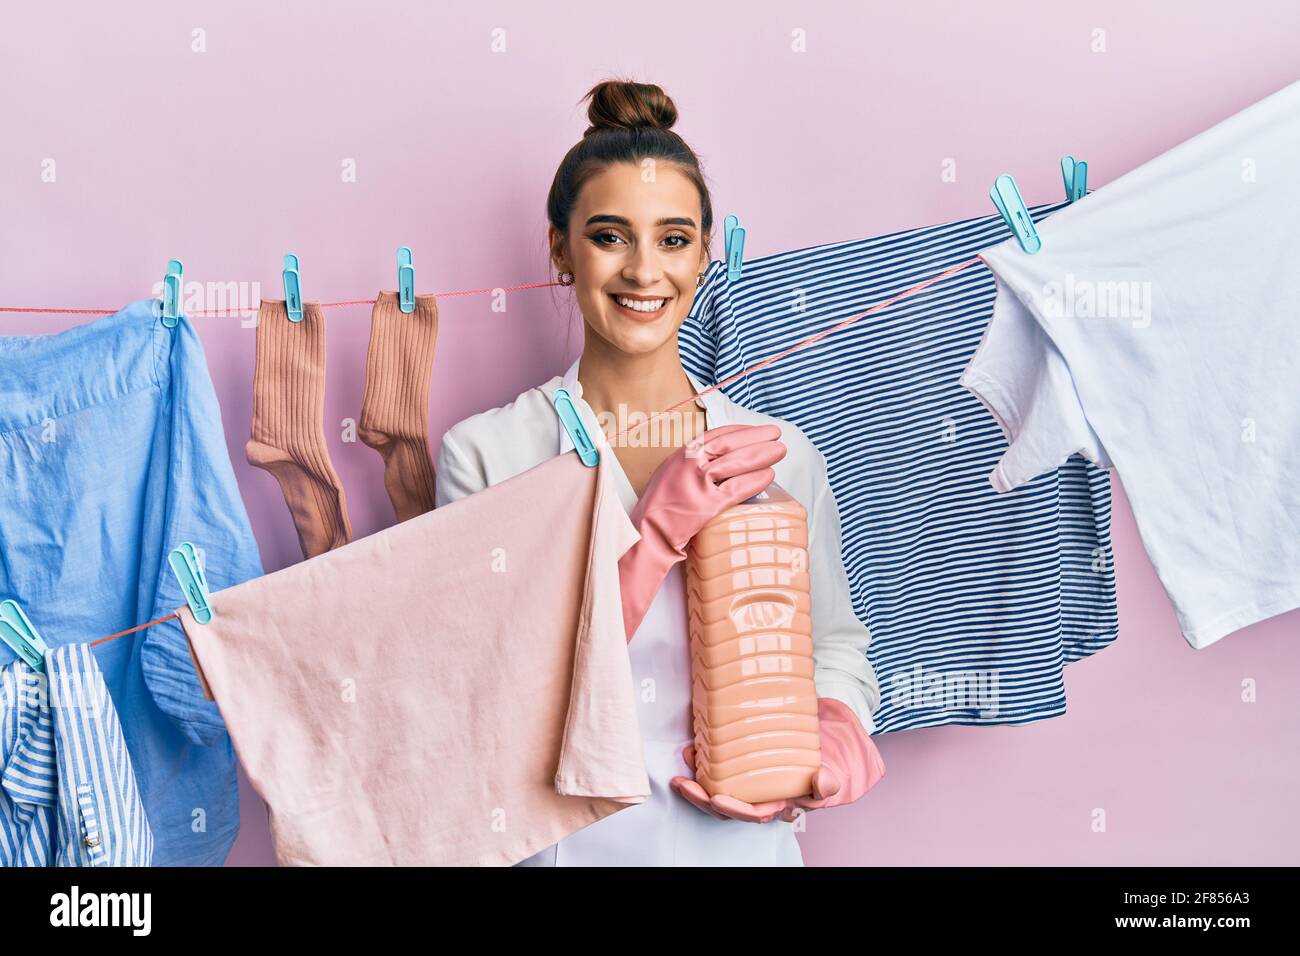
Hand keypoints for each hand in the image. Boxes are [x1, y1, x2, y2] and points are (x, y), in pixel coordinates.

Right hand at [619, 423, 786, 638]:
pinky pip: (736, 488)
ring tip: (779, 451)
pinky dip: (754, 480)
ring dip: (761, 455)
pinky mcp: (706, 505)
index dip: (740, 430)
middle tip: (776, 434)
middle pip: (729, 444)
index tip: (757, 430)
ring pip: (736, 462)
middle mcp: (689, 464)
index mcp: (680, 454)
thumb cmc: (660, 508)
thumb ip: (692, 464)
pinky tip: (768, 476)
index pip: (716, 434)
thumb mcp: (671, 475)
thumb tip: (721, 460)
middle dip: (756, 437)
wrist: (646, 533)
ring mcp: (697, 483)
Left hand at [672, 698, 885, 822]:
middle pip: (724, 807)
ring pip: (714, 792)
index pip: (751, 813)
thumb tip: (821, 780)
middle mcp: (754, 799)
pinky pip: (714, 773)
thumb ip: (827, 784)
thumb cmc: (816, 776)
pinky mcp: (735, 769)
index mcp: (774, 805)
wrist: (816, 761)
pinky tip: (692, 750)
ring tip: (683, 768)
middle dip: (701, 798)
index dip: (733, 808)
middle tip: (684, 783)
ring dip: (695, 784)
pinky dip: (701, 764)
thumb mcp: (828, 781)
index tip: (716, 799)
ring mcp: (742, 785)